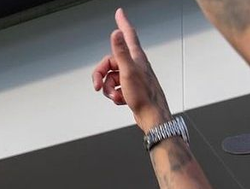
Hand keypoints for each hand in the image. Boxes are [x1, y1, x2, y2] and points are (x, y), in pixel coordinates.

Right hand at [92, 9, 172, 131]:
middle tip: (97, 87)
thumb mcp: (128, 71)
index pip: (127, 34)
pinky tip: (122, 100)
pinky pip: (116, 88)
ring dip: (109, 89)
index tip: (119, 13)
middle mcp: (134, 64)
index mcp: (135, 57)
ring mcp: (132, 77)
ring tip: (116, 96)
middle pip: (110, 63)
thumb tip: (116, 33)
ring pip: (111, 78)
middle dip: (101, 76)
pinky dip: (116, 96)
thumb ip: (121, 51)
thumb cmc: (143, 95)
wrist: (151, 114)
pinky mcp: (131, 88)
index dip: (122, 22)